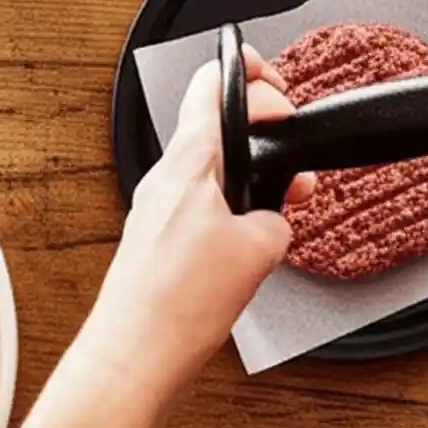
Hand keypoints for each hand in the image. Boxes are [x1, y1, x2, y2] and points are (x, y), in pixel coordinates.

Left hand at [76, 47, 313, 399]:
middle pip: (218, 127)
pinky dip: (231, 207)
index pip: (213, 84)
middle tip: (294, 157)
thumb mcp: (258, 250)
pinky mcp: (160, 240)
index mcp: (190, 160)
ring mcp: (160, 208)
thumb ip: (276, 219)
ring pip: (212, 168)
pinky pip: (202, 204)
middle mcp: (168, 177)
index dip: (250, 73)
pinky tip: (249, 239)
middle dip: (263, 133)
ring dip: (250, 175)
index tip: (280, 87)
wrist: (133, 355)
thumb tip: (274, 221)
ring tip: (280, 203)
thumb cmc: (175, 304)